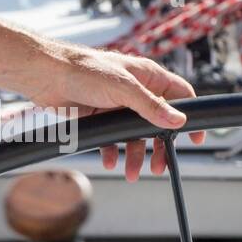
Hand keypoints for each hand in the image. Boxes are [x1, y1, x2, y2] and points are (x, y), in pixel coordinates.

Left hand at [19, 42, 205, 180]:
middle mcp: (135, 90)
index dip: (190, 115)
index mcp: (147, 76)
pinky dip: (113, 151)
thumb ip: (151, 106)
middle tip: (160, 165)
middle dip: (159, 145)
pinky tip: (110, 161)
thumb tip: (178, 120)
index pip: (180, 95)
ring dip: (135, 154)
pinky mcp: (100, 115)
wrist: (46, 75)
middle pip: (158, 122)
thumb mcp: (123, 88)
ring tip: (131, 172)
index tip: (195, 137)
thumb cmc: (82, 70)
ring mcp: (117, 104)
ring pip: (134, 134)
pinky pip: (113, 138)